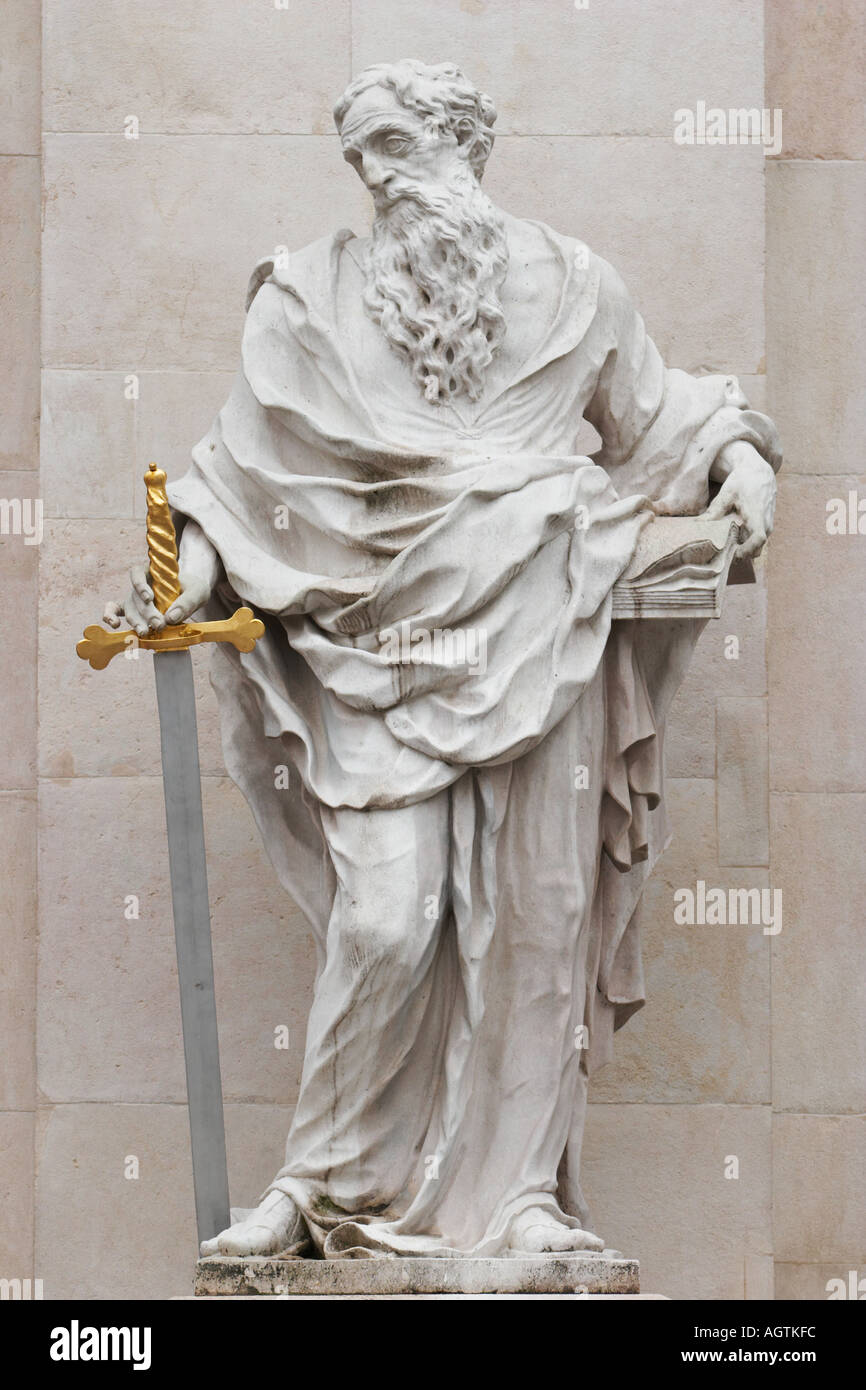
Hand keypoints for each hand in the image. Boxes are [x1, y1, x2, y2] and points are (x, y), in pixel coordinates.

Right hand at [103, 566, 213, 636]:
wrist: (192, 595)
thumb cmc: (193, 589)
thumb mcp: (198, 591)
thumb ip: (187, 602)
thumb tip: (171, 618)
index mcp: (152, 572)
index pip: (137, 573)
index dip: (140, 585)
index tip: (149, 598)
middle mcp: (139, 585)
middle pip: (136, 597)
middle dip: (147, 612)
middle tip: (159, 624)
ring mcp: (134, 599)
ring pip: (128, 609)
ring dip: (135, 621)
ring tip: (144, 632)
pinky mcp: (132, 611)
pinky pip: (115, 611)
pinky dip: (111, 617)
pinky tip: (115, 625)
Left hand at [704, 443, 776, 559]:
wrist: (759, 472)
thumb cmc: (742, 481)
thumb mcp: (727, 494)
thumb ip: (714, 511)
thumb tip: (696, 524)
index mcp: (758, 515)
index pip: (758, 539)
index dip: (747, 549)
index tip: (734, 553)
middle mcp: (766, 522)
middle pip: (758, 548)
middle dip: (743, 554)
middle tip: (724, 554)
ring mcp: (768, 524)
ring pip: (759, 546)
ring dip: (745, 549)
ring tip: (726, 547)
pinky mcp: (766, 524)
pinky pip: (758, 540)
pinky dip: (748, 543)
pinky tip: (733, 539)